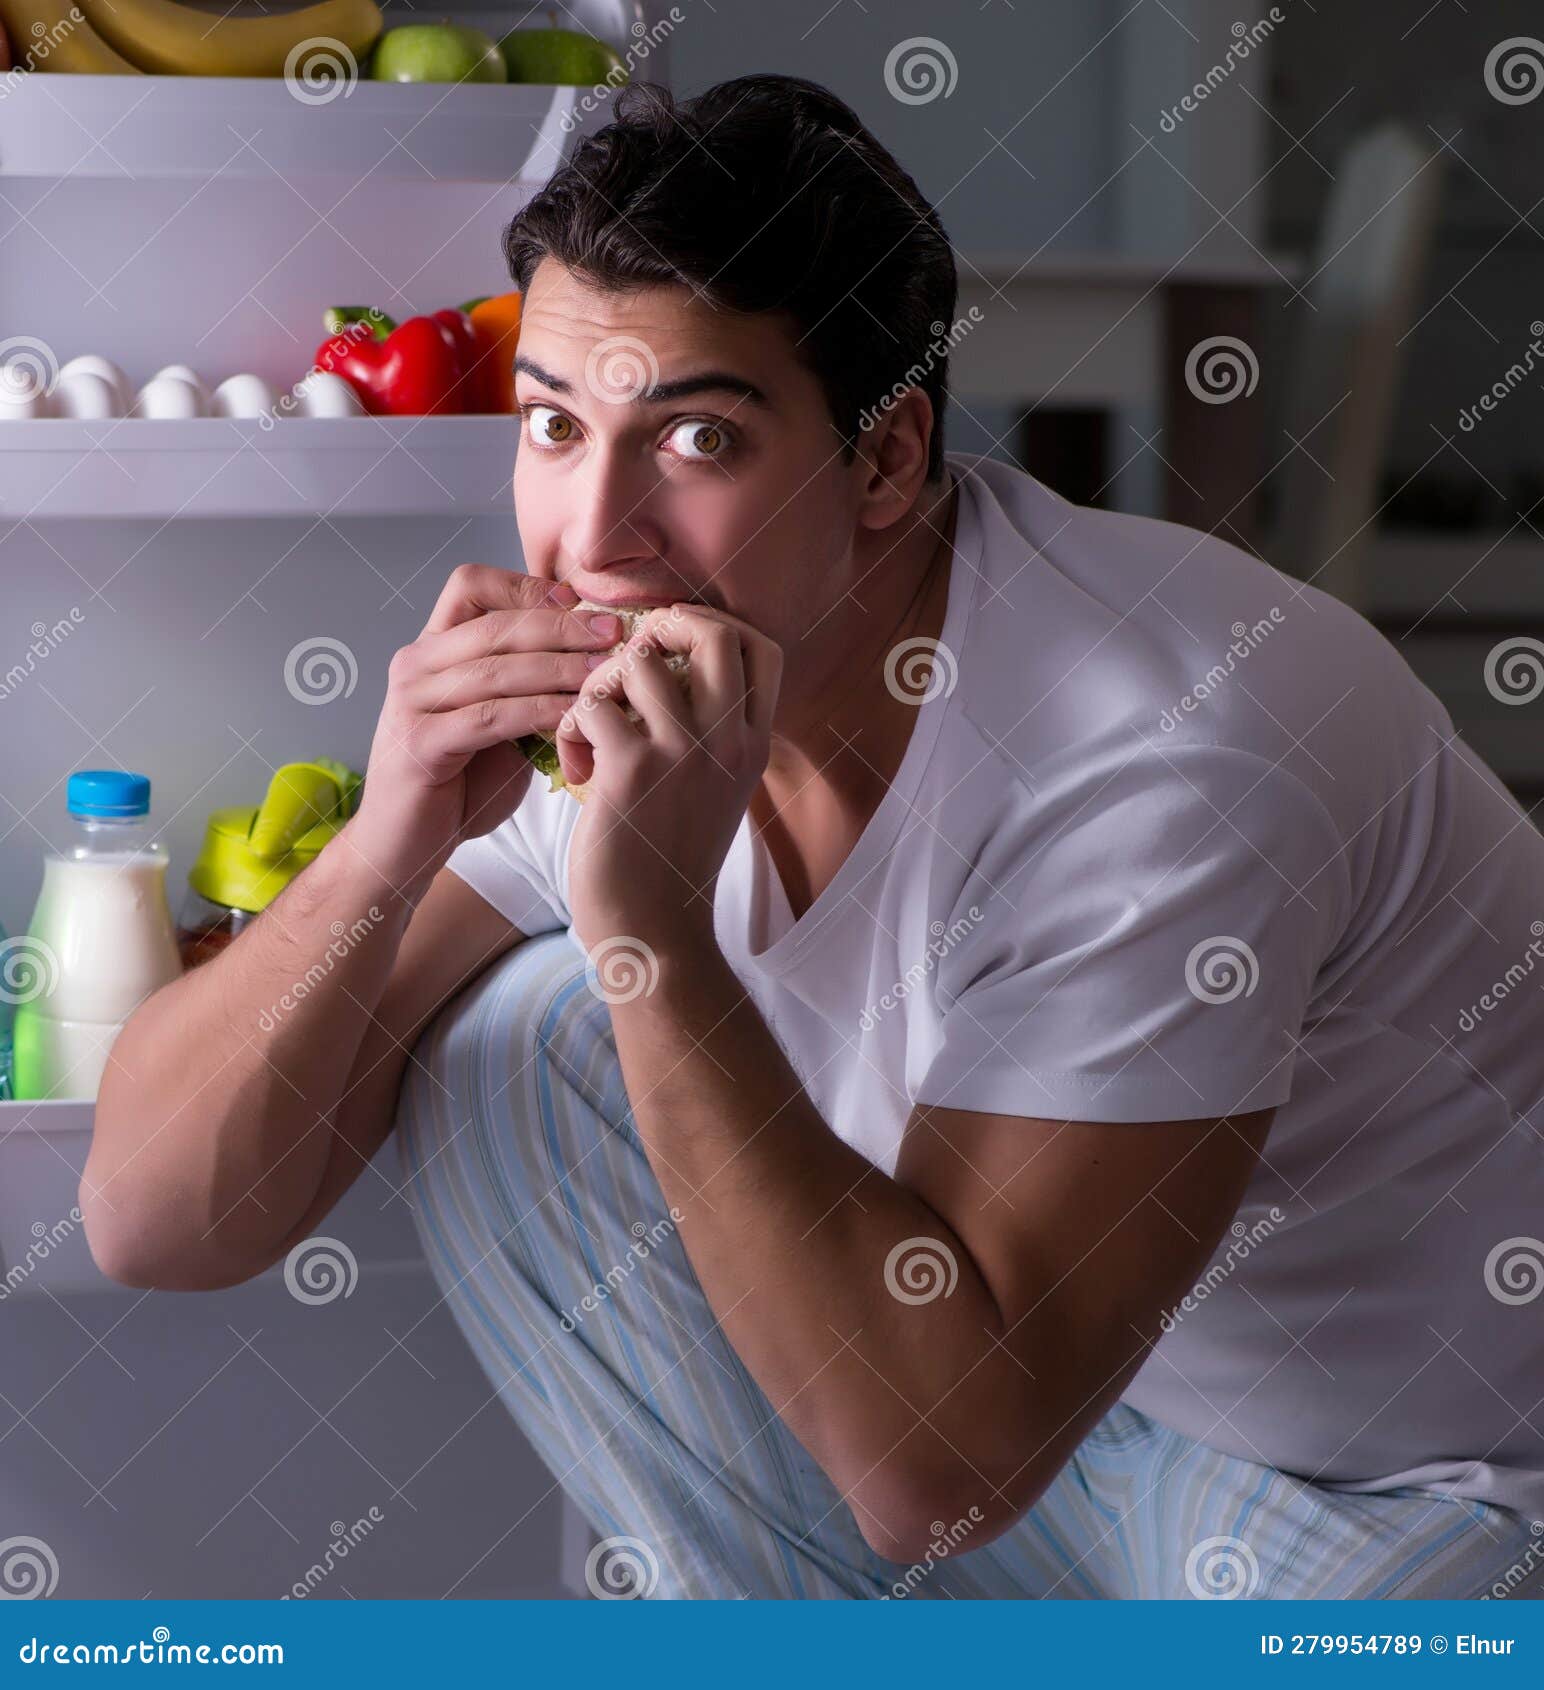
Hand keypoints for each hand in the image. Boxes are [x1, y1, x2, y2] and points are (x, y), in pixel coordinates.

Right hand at [348, 565, 620, 901]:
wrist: (403, 846)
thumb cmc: (458, 784)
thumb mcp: (496, 722)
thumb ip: (525, 685)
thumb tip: (593, 651)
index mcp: (431, 649)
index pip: (471, 584)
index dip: (527, 586)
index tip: (579, 604)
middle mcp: (415, 665)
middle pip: (495, 622)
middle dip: (562, 625)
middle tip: (614, 633)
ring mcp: (412, 702)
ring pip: (496, 667)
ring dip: (560, 667)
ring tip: (605, 672)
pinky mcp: (420, 743)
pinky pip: (491, 716)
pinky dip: (540, 711)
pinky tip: (576, 714)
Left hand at [557, 604, 782, 956]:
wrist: (654, 933)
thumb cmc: (670, 861)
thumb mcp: (715, 789)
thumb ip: (708, 731)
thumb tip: (666, 667)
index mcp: (754, 744)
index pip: (759, 646)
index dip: (712, 626)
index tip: (671, 649)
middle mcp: (730, 741)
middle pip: (711, 630)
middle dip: (659, 626)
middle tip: (626, 663)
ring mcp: (685, 754)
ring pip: (638, 660)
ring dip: (599, 682)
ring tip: (590, 727)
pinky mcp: (633, 772)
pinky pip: (590, 705)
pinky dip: (570, 726)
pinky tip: (576, 767)